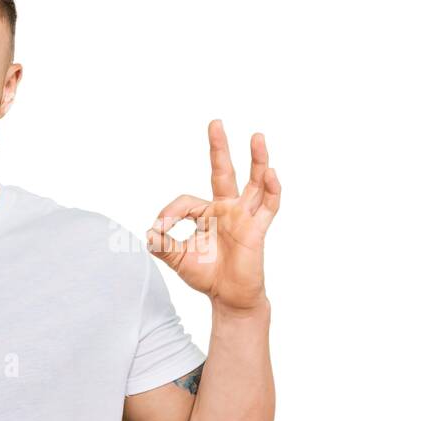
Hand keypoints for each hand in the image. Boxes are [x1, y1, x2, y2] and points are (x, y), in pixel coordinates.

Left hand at [146, 119, 280, 312]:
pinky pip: (268, 207)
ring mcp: (244, 217)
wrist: (228, 298)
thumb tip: (148, 233)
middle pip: (224, 172)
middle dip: (219, 148)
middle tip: (214, 122)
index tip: (159, 229)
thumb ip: (162, 245)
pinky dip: (271, 190)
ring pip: (254, 182)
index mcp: (207, 214)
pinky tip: (271, 174)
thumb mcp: (178, 259)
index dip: (169, 213)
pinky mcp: (257, 230)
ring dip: (257, 160)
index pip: (186, 202)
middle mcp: (227, 210)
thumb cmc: (207, 276)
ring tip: (257, 136)